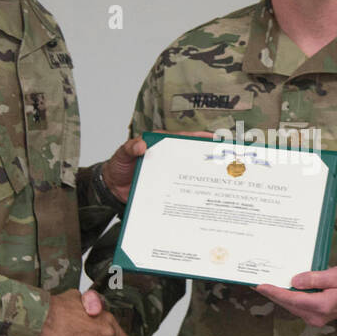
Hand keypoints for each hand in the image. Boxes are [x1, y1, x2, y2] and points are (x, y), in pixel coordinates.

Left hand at [102, 130, 217, 202]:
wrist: (111, 189)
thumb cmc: (117, 166)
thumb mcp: (122, 154)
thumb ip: (129, 148)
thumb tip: (141, 145)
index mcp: (160, 144)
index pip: (182, 138)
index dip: (198, 138)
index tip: (212, 138)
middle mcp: (168, 158)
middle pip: (191, 156)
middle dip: (208, 156)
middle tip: (224, 159)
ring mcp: (169, 174)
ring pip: (189, 173)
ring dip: (202, 176)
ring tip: (220, 179)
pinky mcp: (167, 189)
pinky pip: (180, 189)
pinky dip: (191, 192)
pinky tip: (202, 198)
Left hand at [255, 266, 336, 326]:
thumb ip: (316, 278)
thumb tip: (295, 281)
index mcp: (322, 306)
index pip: (293, 298)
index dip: (276, 292)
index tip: (261, 285)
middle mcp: (316, 316)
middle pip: (288, 304)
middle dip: (271, 294)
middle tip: (255, 284)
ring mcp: (314, 319)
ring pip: (290, 307)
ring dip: (277, 297)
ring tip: (263, 286)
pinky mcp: (314, 317)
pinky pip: (296, 307)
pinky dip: (286, 299)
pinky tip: (279, 291)